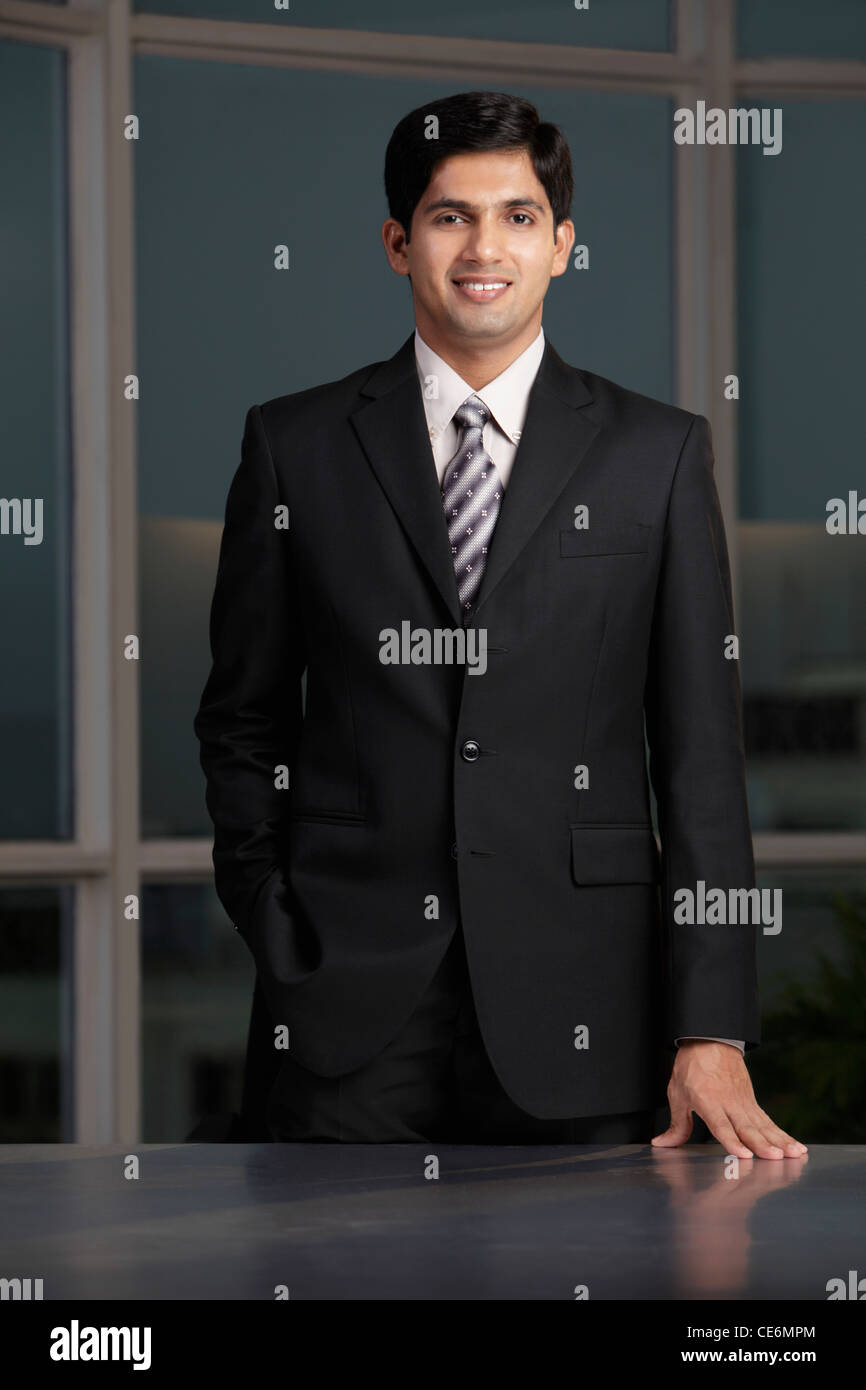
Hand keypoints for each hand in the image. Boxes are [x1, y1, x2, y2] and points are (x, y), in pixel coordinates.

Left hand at [651, 1040, 807, 1158]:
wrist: (710, 1039)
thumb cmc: (692, 1066)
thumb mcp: (677, 1093)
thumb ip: (676, 1124)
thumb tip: (662, 1144)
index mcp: (708, 1099)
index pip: (721, 1124)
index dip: (732, 1141)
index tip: (744, 1155)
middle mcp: (729, 1102)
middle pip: (747, 1127)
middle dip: (762, 1144)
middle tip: (775, 1157)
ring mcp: (744, 1102)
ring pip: (763, 1125)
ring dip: (780, 1141)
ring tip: (794, 1155)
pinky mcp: (753, 1102)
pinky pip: (769, 1122)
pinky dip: (783, 1135)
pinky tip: (796, 1147)